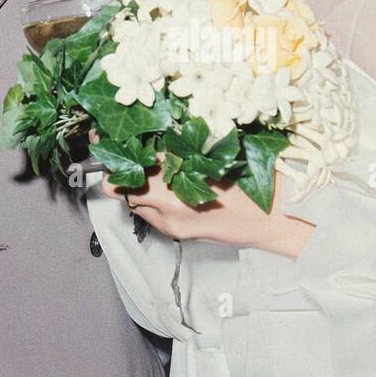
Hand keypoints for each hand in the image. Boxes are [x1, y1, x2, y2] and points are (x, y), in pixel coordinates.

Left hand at [89, 128, 314, 258]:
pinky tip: (167, 193)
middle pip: (122, 189)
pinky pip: (152, 217)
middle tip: (122, 160)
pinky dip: (151, 205)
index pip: (129, 165)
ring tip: (147, 176)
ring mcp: (172, 221)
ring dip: (135, 191)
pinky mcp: (179, 234)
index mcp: (178, 176)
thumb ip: (178, 151)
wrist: (274, 217)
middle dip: (119, 175)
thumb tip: (150, 142)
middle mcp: (169, 202)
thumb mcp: (212, 154)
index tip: (101, 142)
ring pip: (135, 205)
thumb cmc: (250, 180)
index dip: (111, 153)